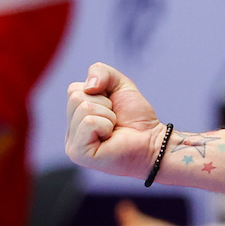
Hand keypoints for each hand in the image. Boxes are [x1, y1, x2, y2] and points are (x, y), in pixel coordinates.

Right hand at [66, 62, 167, 178]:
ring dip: (108, 114)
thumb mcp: (119, 84)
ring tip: (114, 128)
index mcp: (76, 116)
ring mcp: (73, 144)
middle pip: (76, 97)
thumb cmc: (136, 117)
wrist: (153, 140)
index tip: (112, 107)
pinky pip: (89, 122)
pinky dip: (106, 125)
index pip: (73, 90)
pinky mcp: (79, 153)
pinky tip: (111, 136)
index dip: (99, 92)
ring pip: (84, 108)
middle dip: (103, 103)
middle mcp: (71, 131)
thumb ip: (100, 71)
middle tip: (114, 119)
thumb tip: (89, 86)